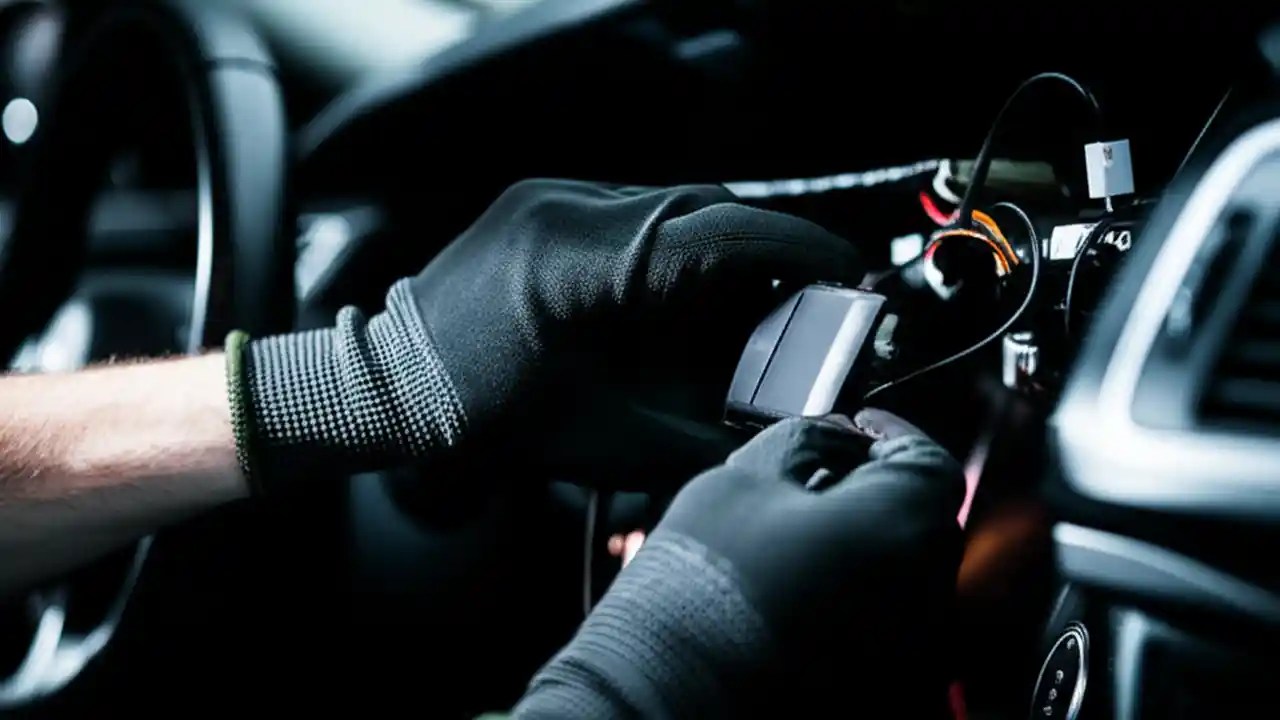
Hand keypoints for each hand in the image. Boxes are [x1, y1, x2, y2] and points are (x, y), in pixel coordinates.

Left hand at [232, 179, 860, 490]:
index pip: (716, 231)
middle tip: (800, 300)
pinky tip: (676, 291)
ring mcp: (546, 194)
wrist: (386, 389)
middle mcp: (564, 205)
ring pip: (667, 204)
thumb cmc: (481, 418)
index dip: (793, 251)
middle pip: (700, 208)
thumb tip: (776, 419)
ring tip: (740, 304)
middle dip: (760, 253)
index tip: (842, 271)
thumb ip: (698, 430)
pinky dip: (668, 244)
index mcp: (581, 258)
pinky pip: (627, 208)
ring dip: (713, 248)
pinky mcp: (536, 200)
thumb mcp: (601, 439)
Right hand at [516, 410, 964, 717]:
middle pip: (920, 518)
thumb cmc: (704, 587)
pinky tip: (797, 588)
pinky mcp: (883, 682)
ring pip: (902, 572)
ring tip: (793, 535)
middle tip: (818, 472)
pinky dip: (855, 594)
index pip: (926, 458)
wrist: (670, 686)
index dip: (886, 432)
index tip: (856, 425)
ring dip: (865, 542)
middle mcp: (925, 593)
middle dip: (874, 487)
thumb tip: (830, 437)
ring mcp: (909, 647)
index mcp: (903, 526)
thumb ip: (805, 440)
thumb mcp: (746, 478)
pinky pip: (885, 622)